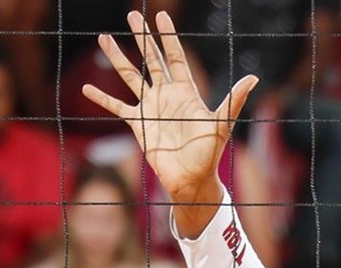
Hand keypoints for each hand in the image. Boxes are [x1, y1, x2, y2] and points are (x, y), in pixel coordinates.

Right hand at [81, 11, 256, 210]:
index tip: (162, 16)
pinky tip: (86, 89)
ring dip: (117, 58)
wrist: (192, 178)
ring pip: (130, 77)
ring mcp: (151, 108)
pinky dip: (102, 99)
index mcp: (186, 92)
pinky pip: (117, 107)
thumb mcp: (222, 124)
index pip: (175, 57)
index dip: (168, 37)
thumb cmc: (209, 152)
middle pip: (151, 60)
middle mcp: (166, 95)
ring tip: (103, 38)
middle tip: (132, 15)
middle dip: (142, 38)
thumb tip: (254, 79)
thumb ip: (234, 100)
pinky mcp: (139, 124)